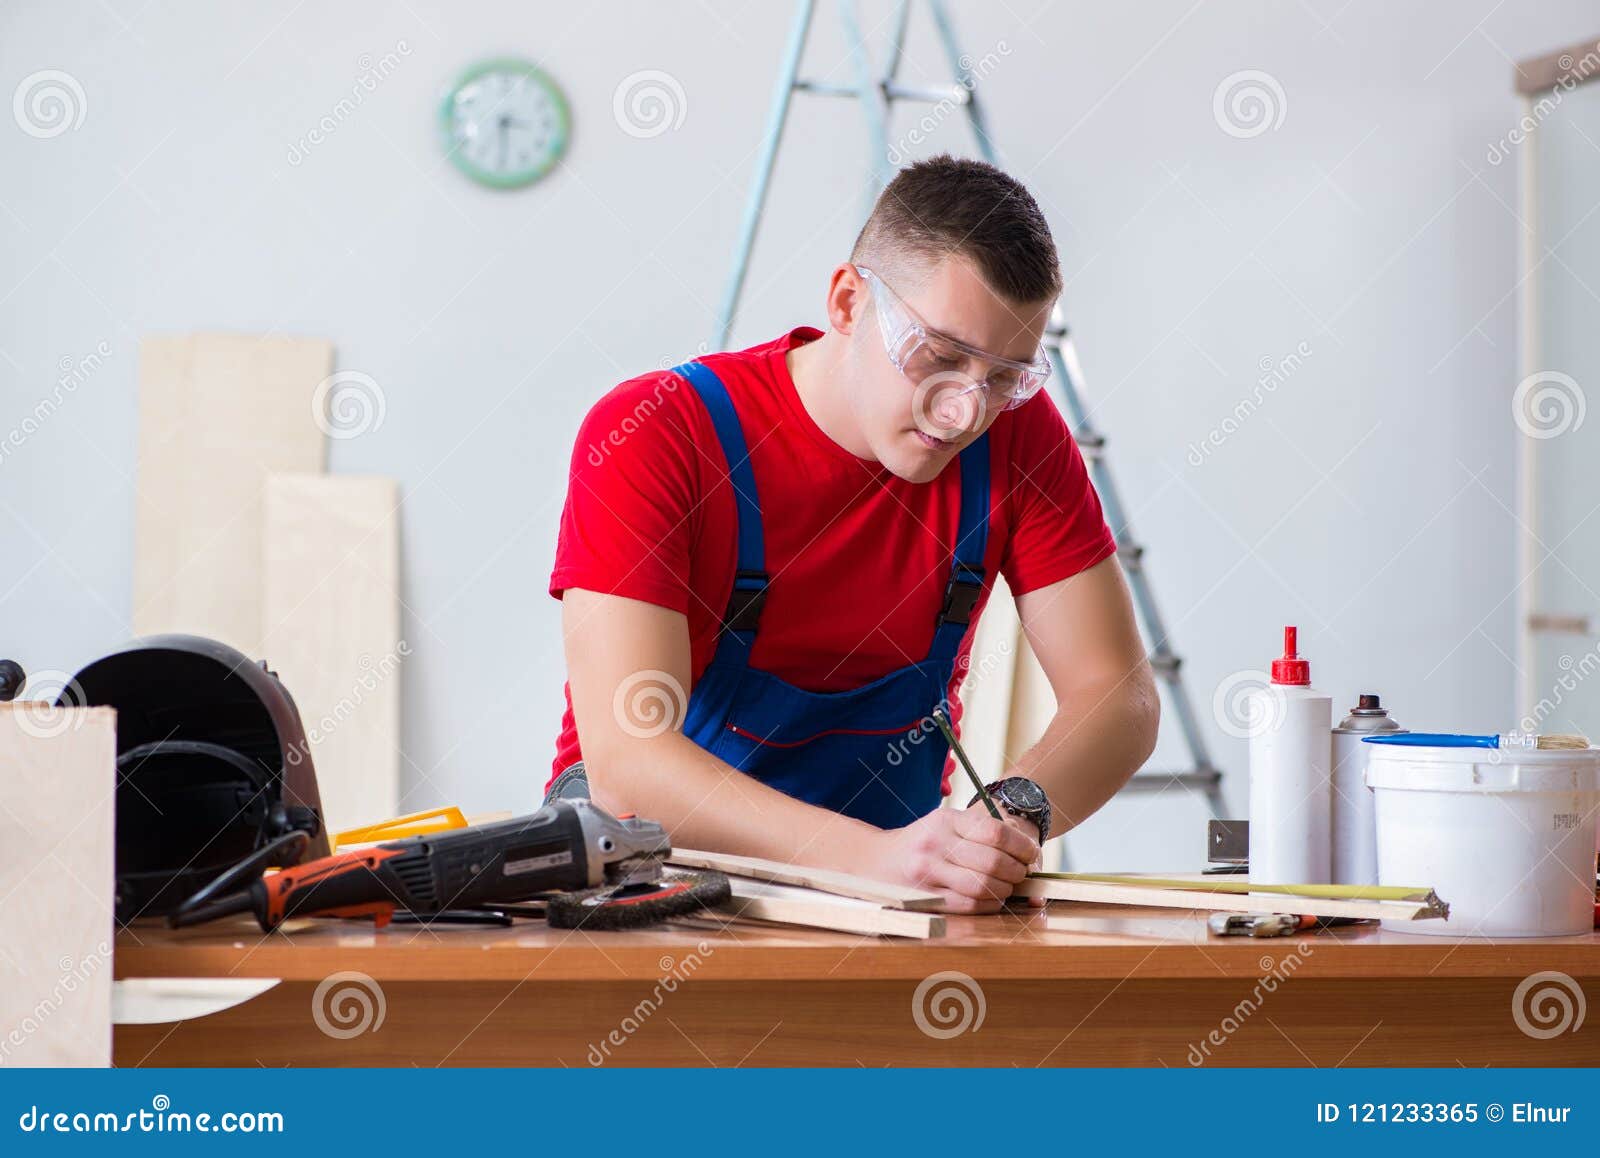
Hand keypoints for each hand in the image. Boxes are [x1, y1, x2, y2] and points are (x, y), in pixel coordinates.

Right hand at [854, 806, 1038, 913]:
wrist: (874, 862)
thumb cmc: (921, 843)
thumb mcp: (945, 824)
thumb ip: (981, 833)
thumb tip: (1030, 855)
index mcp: (946, 820)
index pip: (995, 832)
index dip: (1022, 846)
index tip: (1031, 854)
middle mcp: (936, 843)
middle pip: (993, 862)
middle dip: (1016, 872)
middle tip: (1021, 873)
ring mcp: (928, 872)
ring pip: (983, 886)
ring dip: (1004, 890)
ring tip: (1006, 886)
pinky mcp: (926, 897)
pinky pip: (969, 905)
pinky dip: (989, 904)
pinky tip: (991, 898)